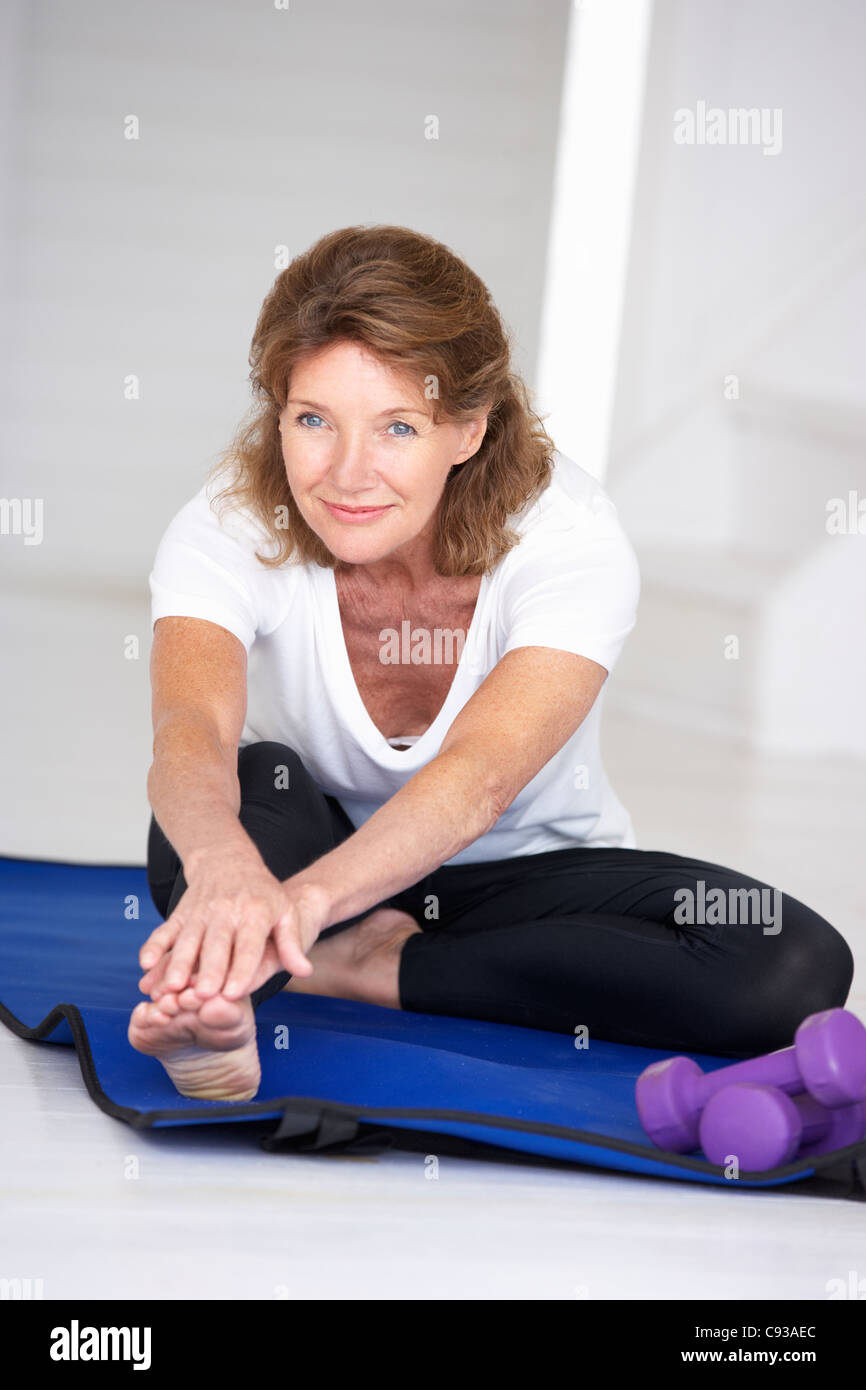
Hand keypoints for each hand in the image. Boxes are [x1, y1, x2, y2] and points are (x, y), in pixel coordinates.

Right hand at [137, 847, 332, 1000]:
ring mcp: (200, 912)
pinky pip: (165, 930)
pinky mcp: (181, 914)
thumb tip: (305, 972)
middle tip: (200, 998)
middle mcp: (226, 912)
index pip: (248, 945)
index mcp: (255, 913)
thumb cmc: (263, 894)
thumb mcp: (285, 912)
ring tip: (171, 989)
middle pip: (215, 946)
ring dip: (177, 965)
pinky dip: (154, 946)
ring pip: (188, 942)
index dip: (240, 970)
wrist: (228, 860)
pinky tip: (146, 964)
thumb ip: (292, 944)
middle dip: (207, 972)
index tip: (232, 994)